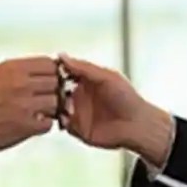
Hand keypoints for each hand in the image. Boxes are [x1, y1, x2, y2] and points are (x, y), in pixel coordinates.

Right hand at [0, 56, 58, 153]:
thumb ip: (20, 72)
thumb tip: (47, 70)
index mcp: (13, 68)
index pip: (50, 64)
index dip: (52, 74)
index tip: (45, 83)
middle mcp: (21, 83)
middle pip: (56, 82)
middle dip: (52, 91)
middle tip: (42, 100)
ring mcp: (25, 105)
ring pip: (56, 103)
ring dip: (49, 110)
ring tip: (36, 113)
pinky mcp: (25, 126)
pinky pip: (48, 123)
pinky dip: (42, 125)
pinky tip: (30, 125)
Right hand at [56, 54, 171, 163]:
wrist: (136, 125)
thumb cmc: (128, 100)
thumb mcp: (106, 76)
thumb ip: (84, 67)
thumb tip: (63, 56)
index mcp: (87, 82)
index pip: (64, 73)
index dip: (55, 71)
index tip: (49, 70)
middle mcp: (81, 97)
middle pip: (56, 91)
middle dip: (50, 89)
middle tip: (50, 88)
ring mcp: (78, 113)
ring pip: (56, 108)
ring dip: (53, 105)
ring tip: (60, 103)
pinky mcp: (78, 129)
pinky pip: (62, 124)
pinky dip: (60, 120)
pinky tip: (66, 116)